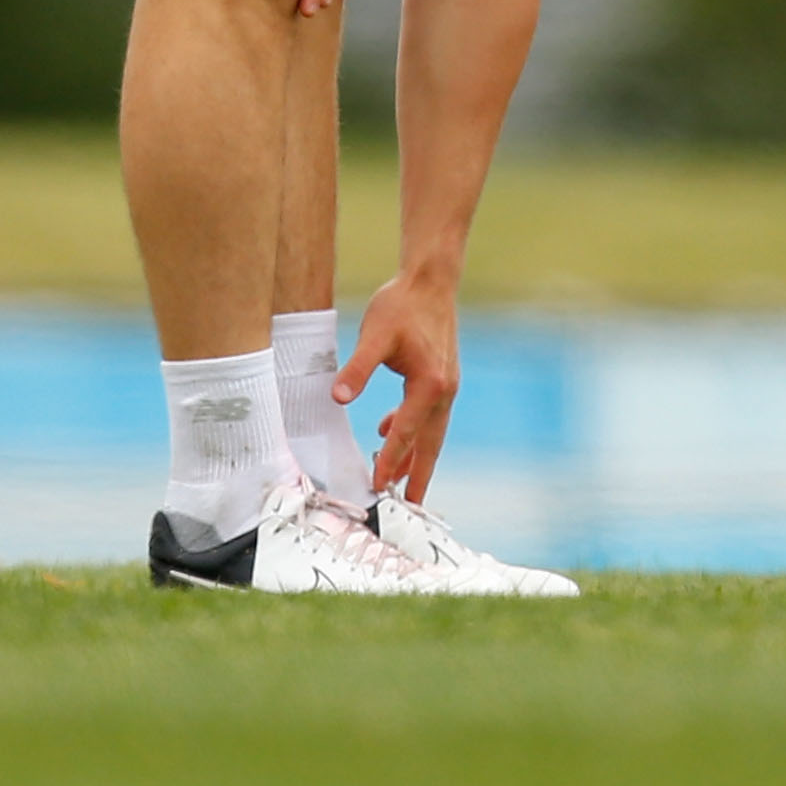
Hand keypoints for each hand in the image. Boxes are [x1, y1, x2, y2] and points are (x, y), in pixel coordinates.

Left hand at [335, 270, 462, 500]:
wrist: (430, 280)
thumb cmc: (402, 305)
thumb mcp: (375, 336)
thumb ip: (357, 368)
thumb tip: (339, 397)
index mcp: (430, 385)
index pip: (406, 433)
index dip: (391, 462)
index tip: (378, 487)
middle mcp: (444, 390)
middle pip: (430, 443)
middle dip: (418, 474)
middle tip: (410, 506)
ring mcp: (446, 384)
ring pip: (430, 430)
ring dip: (414, 454)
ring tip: (399, 480)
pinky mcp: (440, 376)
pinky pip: (427, 413)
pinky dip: (410, 428)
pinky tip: (388, 430)